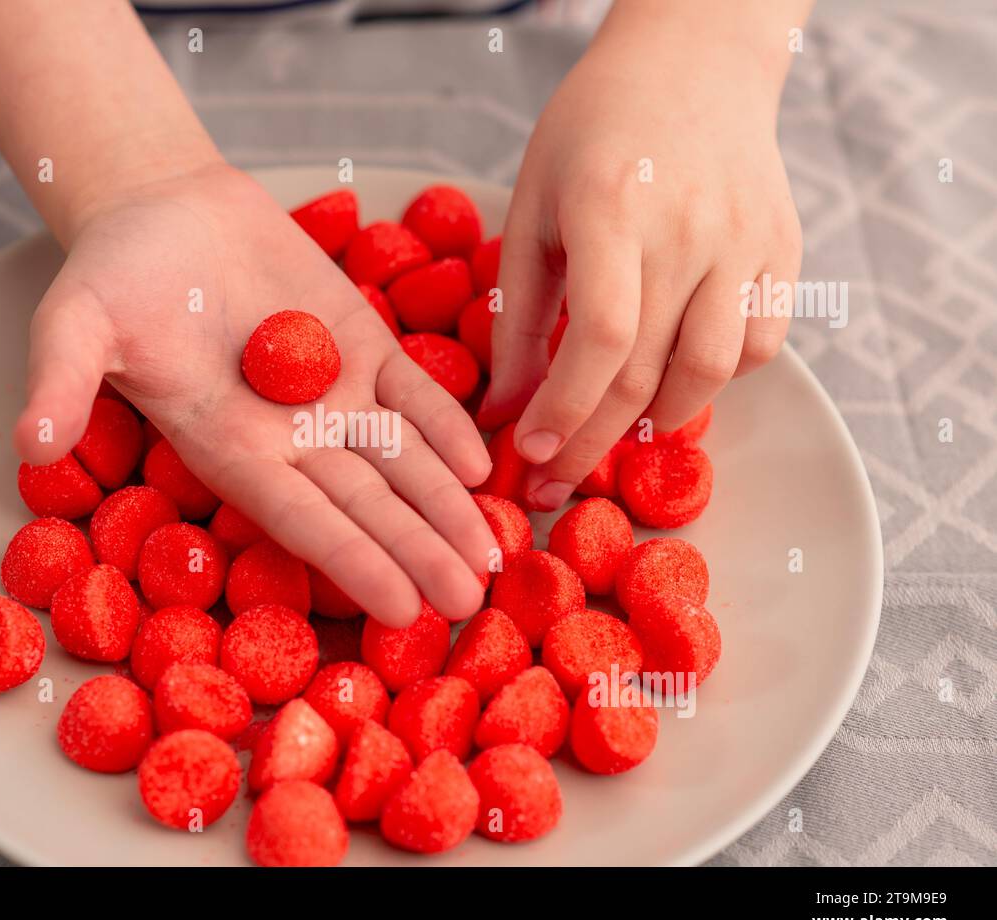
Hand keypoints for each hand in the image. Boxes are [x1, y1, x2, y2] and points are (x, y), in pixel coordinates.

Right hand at [13, 163, 494, 625]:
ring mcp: (331, 393)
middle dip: (419, 552)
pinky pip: (412, 395)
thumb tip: (28, 445)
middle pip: (366, 505)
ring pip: (402, 461)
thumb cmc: (113, 274)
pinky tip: (483, 467)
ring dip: (447, 506)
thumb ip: (60, 383)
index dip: (353, 562)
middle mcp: (288, 436)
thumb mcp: (74, 323)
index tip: (403, 611)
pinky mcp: (362, 343)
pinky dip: (447, 427)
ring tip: (494, 552)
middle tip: (473, 601)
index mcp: (228, 447)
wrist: (163, 208)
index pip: (301, 519)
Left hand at [481, 30, 802, 510]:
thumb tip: (505, 413)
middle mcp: (692, 226)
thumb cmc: (591, 136)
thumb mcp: (532, 209)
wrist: (691, 65)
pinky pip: (759, 345)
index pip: (603, 341)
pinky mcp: (784, 248)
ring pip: (713, 371)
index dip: (565, 412)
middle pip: (650, 372)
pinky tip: (671, 374)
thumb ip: (519, 316)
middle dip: (593, 445)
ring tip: (608, 431)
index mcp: (614, 206)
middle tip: (552, 484)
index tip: (527, 455)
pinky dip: (715, 380)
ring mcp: (749, 239)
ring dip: (655, 421)